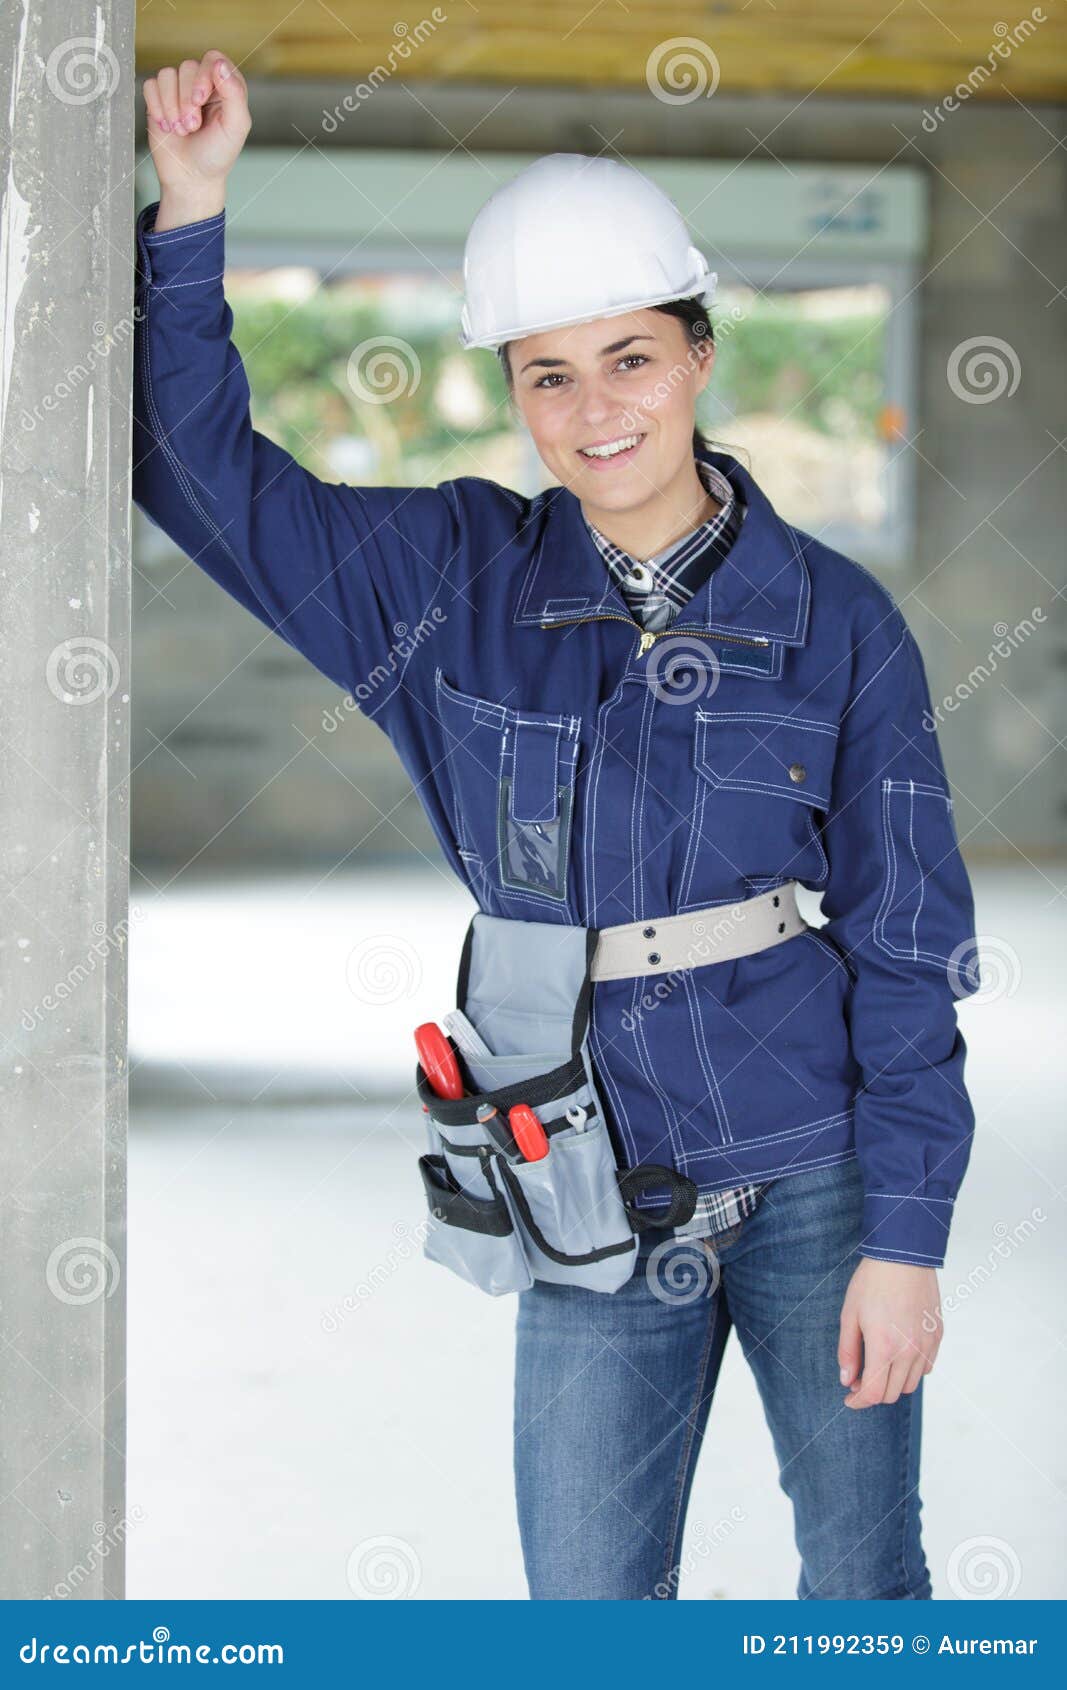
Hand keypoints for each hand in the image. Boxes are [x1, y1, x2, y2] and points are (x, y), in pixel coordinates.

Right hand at [141, 50, 250, 216]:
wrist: (190, 178)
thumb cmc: (216, 156)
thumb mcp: (235, 128)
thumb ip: (235, 94)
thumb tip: (219, 63)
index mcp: (225, 87)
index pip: (212, 59)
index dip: (204, 76)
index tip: (200, 101)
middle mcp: (201, 84)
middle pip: (187, 67)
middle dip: (187, 100)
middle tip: (192, 126)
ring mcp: (178, 90)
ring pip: (167, 75)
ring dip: (171, 106)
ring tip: (181, 130)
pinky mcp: (158, 99)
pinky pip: (151, 85)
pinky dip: (156, 107)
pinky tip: (165, 126)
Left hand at [837, 1257, 940, 1409]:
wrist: (904, 1256)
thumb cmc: (872, 1282)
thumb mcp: (850, 1315)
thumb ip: (848, 1352)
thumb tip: (847, 1380)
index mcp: (884, 1348)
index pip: (874, 1394)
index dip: (859, 1402)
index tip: (850, 1399)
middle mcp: (909, 1351)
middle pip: (893, 1394)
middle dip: (874, 1393)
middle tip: (859, 1379)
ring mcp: (926, 1344)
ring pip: (911, 1384)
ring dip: (893, 1383)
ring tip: (878, 1366)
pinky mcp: (937, 1336)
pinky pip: (926, 1367)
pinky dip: (911, 1370)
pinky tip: (898, 1354)